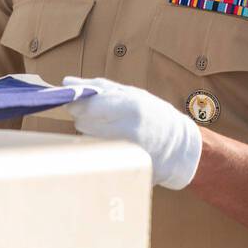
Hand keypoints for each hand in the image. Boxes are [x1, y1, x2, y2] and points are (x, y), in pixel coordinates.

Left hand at [62, 77, 201, 189]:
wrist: (179, 147)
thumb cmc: (154, 114)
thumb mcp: (131, 93)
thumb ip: (98, 87)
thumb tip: (67, 81)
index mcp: (130, 106)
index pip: (87, 106)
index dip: (78, 104)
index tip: (78, 103)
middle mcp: (127, 130)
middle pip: (83, 124)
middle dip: (85, 118)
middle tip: (99, 117)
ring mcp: (125, 151)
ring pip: (87, 139)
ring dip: (91, 133)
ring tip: (111, 130)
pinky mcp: (122, 166)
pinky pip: (96, 154)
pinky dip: (98, 148)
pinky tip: (113, 144)